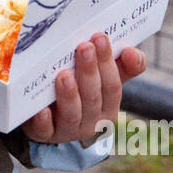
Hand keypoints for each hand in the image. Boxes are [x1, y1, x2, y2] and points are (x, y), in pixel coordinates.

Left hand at [21, 33, 146, 146]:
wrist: (49, 114)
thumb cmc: (81, 88)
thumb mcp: (104, 77)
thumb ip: (123, 64)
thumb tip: (131, 51)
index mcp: (108, 106)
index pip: (112, 86)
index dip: (107, 62)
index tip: (100, 37)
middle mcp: (91, 121)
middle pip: (92, 98)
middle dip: (89, 72)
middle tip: (84, 47)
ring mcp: (67, 130)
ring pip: (72, 114)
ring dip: (69, 95)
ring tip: (64, 74)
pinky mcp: (44, 134)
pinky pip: (44, 130)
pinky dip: (43, 121)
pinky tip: (41, 110)